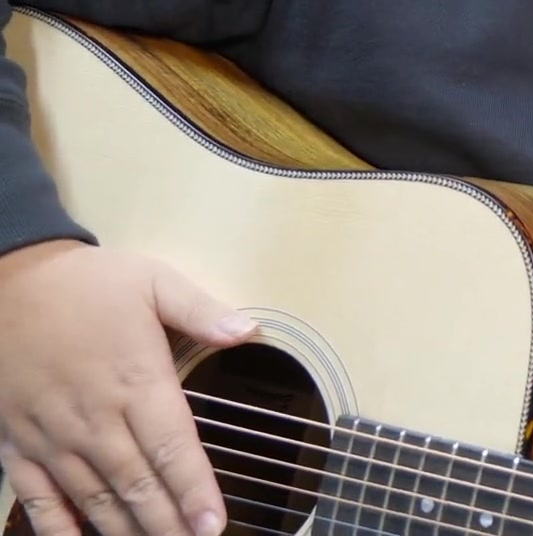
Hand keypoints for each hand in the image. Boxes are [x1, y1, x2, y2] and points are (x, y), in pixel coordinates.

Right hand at [0, 239, 256, 535]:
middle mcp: (94, 418)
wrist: (8, 281)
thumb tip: (249, 330)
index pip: (172, 448)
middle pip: (137, 483)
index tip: (215, 524)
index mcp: (135, 380)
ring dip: (125, 530)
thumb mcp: (153, 281)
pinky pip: (38, 498)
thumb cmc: (88, 283)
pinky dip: (59, 527)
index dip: (194, 490)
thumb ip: (201, 311)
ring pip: (94, 498)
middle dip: (168, 522)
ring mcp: (52, 436)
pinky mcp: (17, 444)